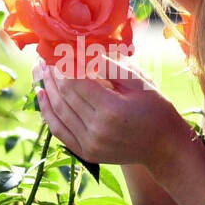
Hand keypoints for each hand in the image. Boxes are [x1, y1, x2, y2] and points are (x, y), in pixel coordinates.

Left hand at [34, 56, 191, 169]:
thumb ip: (111, 67)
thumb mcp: (139, 82)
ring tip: (40, 71)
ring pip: (58, 112)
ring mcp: (90, 144)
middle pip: (64, 95)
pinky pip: (59, 131)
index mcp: (111, 109)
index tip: (57, 50)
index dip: (63, 64)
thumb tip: (85, 51)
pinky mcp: (86, 153)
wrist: (164, 146)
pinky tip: (42, 95)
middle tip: (45, 57)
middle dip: (52, 74)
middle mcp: (97, 129)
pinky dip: (48, 112)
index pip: (75, 81)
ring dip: (46, 89)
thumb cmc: (156, 109)